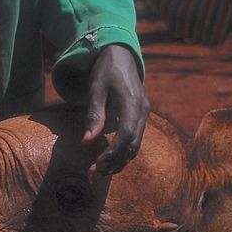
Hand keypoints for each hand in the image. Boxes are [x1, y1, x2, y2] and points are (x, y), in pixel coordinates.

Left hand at [84, 44, 149, 179]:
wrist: (121, 55)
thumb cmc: (106, 70)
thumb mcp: (96, 88)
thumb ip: (94, 115)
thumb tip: (87, 142)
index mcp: (133, 102)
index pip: (127, 134)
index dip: (113, 152)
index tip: (97, 164)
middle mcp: (143, 111)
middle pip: (133, 145)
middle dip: (114, 163)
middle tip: (94, 175)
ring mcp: (144, 114)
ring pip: (135, 146)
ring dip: (118, 162)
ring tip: (99, 173)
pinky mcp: (140, 117)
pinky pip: (135, 140)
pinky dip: (122, 154)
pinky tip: (108, 161)